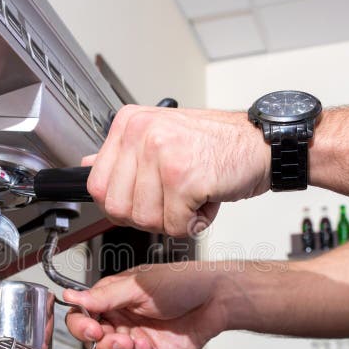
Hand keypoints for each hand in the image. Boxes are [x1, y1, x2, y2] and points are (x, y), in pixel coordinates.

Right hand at [63, 263, 227, 348]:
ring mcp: (133, 342)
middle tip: (126, 341)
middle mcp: (119, 322)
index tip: (94, 331)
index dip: (82, 328)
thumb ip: (104, 296)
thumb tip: (71, 296)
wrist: (214, 301)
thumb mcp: (140, 286)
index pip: (80, 317)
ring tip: (146, 344)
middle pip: (93, 345)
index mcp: (111, 300)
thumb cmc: (182, 283)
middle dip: (109, 346)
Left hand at [85, 105, 269, 235]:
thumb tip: (88, 167)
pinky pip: (175, 225)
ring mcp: (161, 153)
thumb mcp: (162, 139)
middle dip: (148, 216)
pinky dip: (195, 223)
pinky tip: (207, 201)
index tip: (145, 201)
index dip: (121, 205)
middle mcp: (141, 133)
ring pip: (145, 220)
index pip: (97, 185)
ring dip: (174, 220)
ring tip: (193, 197)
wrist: (261, 144)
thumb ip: (124, 156)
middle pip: (118, 208)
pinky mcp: (184, 177)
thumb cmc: (216, 145)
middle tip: (174, 202)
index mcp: (129, 124)